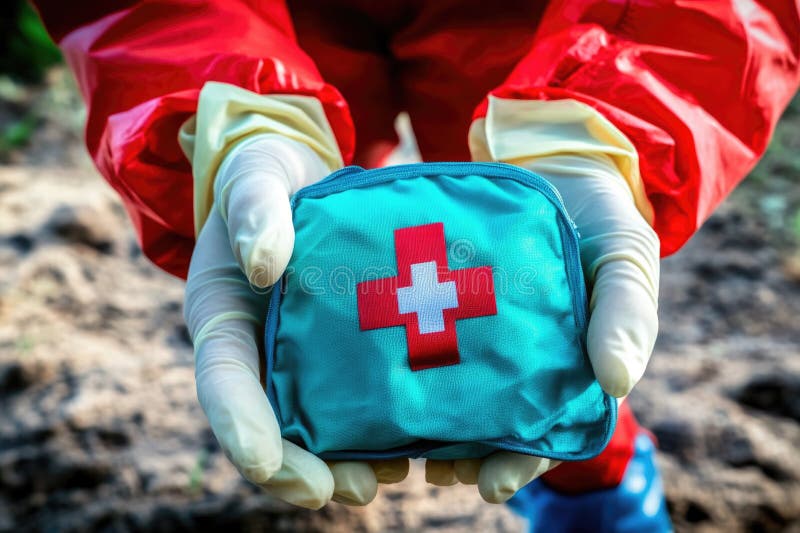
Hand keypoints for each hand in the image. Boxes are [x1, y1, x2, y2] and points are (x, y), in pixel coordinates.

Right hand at [184, 134, 408, 507]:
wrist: (300, 181)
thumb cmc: (267, 178)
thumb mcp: (255, 178)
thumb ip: (254, 210)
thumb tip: (264, 262)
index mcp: (224, 320)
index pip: (223, 382)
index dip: (239, 426)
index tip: (263, 462)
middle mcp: (261, 353)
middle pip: (273, 424)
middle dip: (304, 467)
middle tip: (351, 491)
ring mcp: (303, 358)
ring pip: (319, 425)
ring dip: (353, 459)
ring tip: (394, 477)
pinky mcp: (346, 353)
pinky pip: (361, 399)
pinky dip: (386, 426)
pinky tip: (423, 440)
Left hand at [426, 153, 659, 502]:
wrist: (556, 168)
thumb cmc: (599, 223)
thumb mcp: (624, 261)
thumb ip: (626, 315)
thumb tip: (617, 381)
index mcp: (564, 372)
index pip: (544, 434)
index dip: (521, 463)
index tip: (492, 484)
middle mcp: (516, 364)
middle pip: (487, 428)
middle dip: (459, 459)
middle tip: (429, 474)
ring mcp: (476, 337)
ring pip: (447, 397)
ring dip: (422, 428)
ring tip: (393, 449)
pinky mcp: (443, 305)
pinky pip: (420, 342)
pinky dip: (401, 367)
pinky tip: (374, 384)